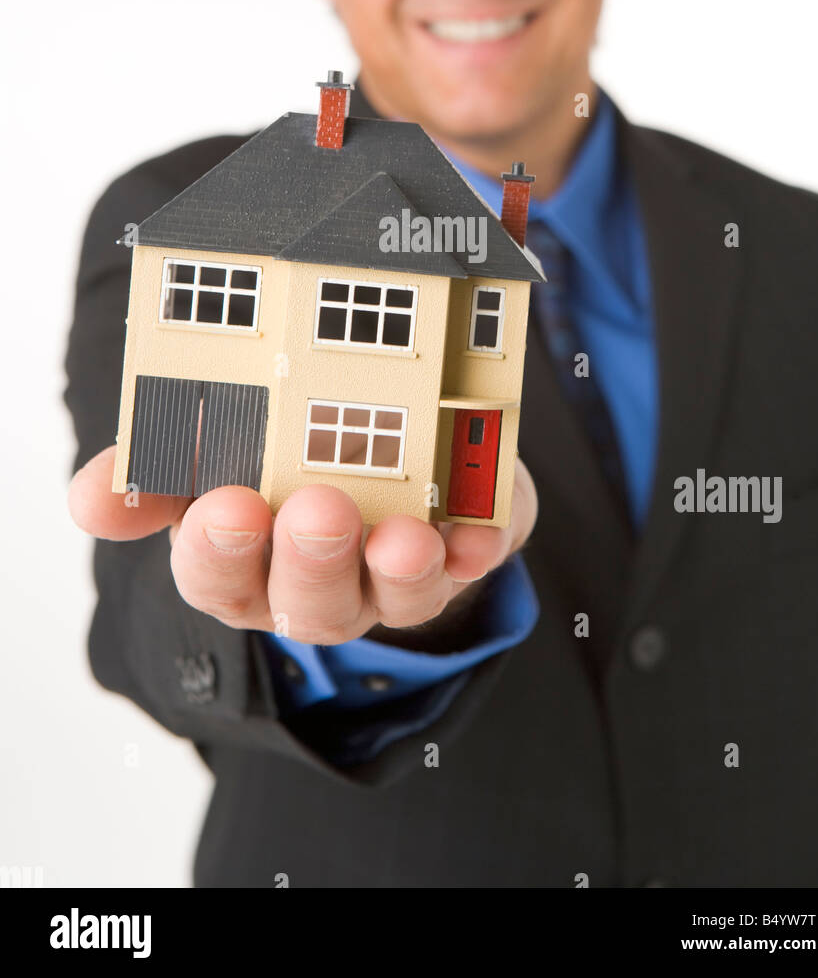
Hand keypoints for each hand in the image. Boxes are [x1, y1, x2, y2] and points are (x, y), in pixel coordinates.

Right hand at [69, 448, 537, 644]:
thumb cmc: (286, 463)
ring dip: (399, 570)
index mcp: (247, 563)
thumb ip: (156, 473)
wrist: (391, 464)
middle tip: (315, 511)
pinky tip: (479, 533)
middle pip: (308, 602)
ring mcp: (390, 579)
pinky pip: (473, 565)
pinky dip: (478, 550)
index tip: (222, 507)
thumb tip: (90, 496)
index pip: (218, 577)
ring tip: (402, 535)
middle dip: (311, 560)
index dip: (219, 551)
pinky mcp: (460, 551)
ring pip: (394, 598)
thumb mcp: (213, 461)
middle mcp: (318, 586)